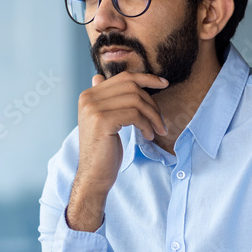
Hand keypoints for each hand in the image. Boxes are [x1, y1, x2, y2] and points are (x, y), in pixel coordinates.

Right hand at [67, 72, 168, 230]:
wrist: (94, 175)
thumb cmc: (104, 149)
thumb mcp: (104, 119)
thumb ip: (104, 99)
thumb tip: (99, 76)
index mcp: (88, 95)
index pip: (123, 78)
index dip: (146, 78)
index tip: (164, 83)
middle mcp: (88, 98)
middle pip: (131, 87)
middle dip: (152, 102)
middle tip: (161, 121)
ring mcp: (93, 109)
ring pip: (135, 101)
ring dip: (152, 116)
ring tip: (156, 131)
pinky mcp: (102, 121)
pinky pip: (134, 114)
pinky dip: (146, 125)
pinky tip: (148, 136)